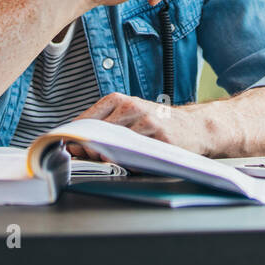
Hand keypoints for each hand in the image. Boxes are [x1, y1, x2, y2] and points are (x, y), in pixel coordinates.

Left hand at [65, 92, 210, 158]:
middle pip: (97, 132)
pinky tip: (127, 164)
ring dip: (105, 157)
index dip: (75, 137)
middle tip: (85, 160)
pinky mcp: (160, 139)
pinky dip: (128, 163)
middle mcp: (132, 107)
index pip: (86, 119)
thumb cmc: (158, 124)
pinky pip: (136, 155)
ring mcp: (147, 122)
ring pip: (115, 144)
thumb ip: (104, 127)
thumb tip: (74, 147)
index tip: (68, 149)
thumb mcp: (130, 116)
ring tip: (105, 161)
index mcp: (119, 100)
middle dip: (87, 150)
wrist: (195, 127)